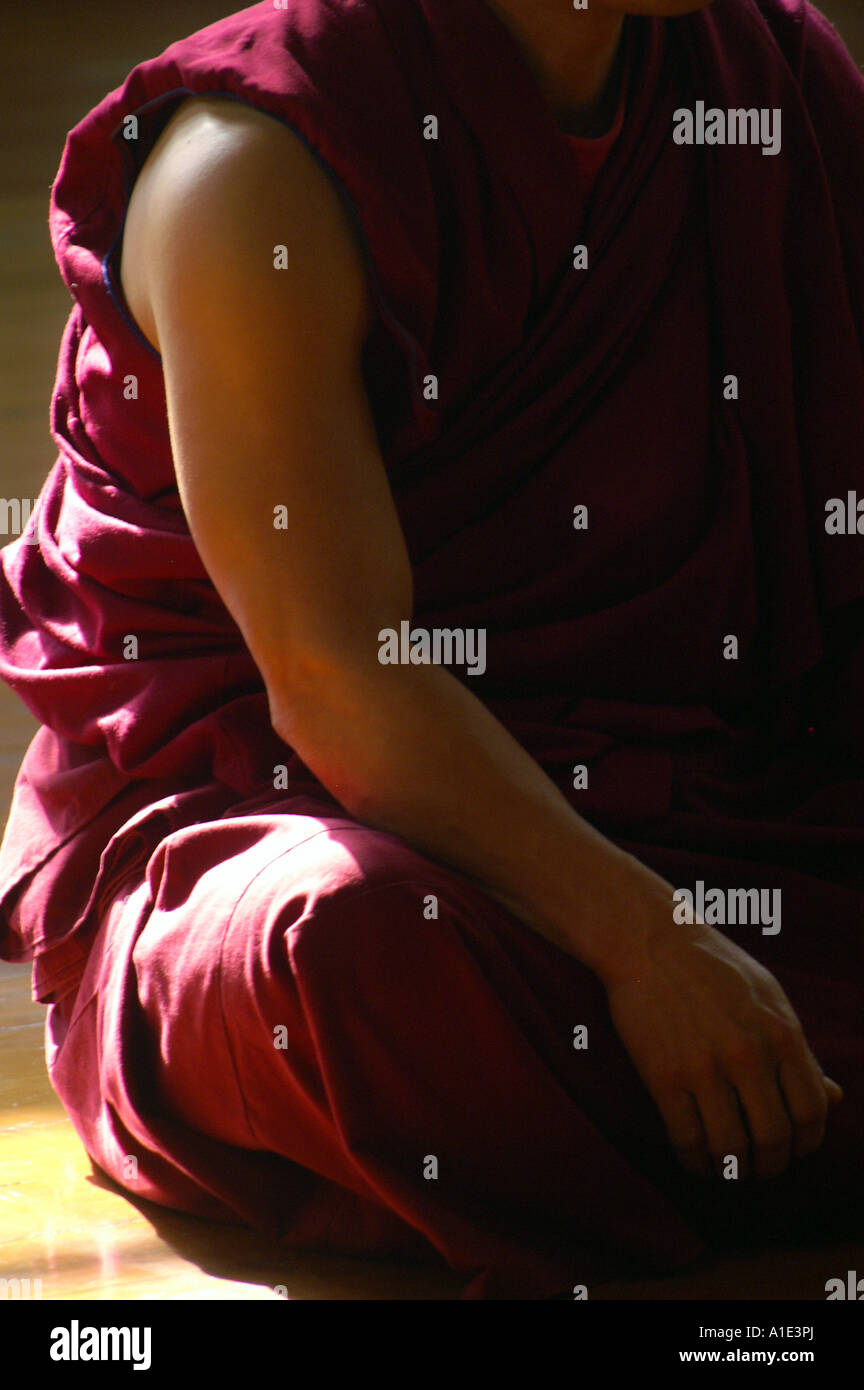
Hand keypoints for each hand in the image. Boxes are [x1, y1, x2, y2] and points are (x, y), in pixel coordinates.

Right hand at [598, 885, 842, 1179]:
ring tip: (730, 1168)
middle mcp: (748, 1054)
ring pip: (731, 1148)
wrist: (648, 940)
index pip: (812, 1111)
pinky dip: (695, 1162)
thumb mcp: (769, 998)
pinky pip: (687, 1140)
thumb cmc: (711, 967)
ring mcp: (704, 1067)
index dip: (808, 1142)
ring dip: (734, 1170)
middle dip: (771, 1164)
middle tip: (761, 1166)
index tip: (794, 1148)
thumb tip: (834, 1098)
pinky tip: (696, 1160)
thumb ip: (800, 1051)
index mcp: (782, 1033)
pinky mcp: (663, 1075)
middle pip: (774, 1138)